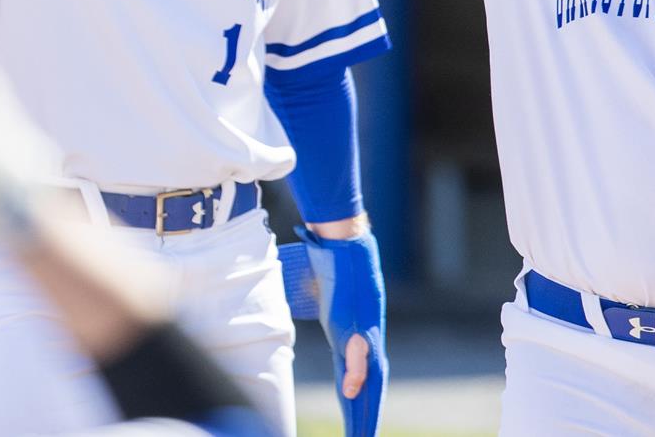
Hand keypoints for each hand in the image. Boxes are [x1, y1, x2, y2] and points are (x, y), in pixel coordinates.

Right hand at [295, 223, 386, 436]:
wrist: (341, 237)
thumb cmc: (330, 262)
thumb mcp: (315, 297)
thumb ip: (304, 313)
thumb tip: (288, 325)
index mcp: (350, 336)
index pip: (355, 377)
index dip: (356, 401)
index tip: (358, 425)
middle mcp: (361, 336)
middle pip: (364, 383)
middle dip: (363, 414)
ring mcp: (362, 327)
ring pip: (366, 373)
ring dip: (362, 403)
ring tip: (362, 431)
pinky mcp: (358, 316)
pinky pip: (358, 349)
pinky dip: (356, 371)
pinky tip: (352, 391)